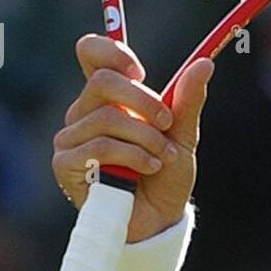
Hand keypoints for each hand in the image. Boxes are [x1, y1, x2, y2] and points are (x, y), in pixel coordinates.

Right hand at [53, 35, 213, 242]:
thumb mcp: (181, 134)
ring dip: (146, 138)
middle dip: (144, 101)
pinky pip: (100, 146)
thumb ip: (187, 100)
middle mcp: (83, 113)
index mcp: (107, 98)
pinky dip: (134, 156)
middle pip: (102, 81)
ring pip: (107, 117)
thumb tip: (205, 63)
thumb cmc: (165, 176)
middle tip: (167, 123)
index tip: (140, 71)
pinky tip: (149, 168)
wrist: (159, 218)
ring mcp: (70, 138)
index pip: (91, 54)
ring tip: (163, 157)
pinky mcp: (65, 164)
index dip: (111, 52)